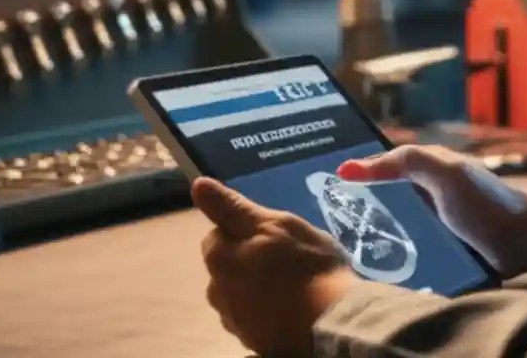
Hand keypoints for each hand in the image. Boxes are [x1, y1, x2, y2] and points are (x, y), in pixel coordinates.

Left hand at [192, 177, 360, 357]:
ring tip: (290, 285)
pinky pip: (252, 317)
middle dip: (247, 259)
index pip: (219, 232)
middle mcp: (216, 289)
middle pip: (226, 265)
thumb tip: (197, 185)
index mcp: (219, 256)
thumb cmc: (306, 265)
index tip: (272, 234)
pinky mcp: (250, 340)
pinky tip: (290, 307)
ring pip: (239, 293)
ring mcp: (232, 319)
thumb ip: (233, 208)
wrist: (329, 323)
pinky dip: (266, 311)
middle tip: (285, 257)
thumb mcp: (275, 224)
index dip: (245, 229)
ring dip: (255, 287)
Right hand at [338, 145, 526, 277]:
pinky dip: (387, 261)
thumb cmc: (487, 201)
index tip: (312, 184)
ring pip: (384, 233)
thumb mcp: (444, 172)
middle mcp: (420, 198)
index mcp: (421, 172)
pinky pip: (401, 258)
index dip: (347, 175)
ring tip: (338, 248)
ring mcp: (426, 229)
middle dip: (350, 212)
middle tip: (320, 222)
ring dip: (367, 240)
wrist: (524, 241)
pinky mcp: (434, 257)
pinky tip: (369, 267)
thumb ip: (404, 162)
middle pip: (374, 204)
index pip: (374, 170)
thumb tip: (347, 168)